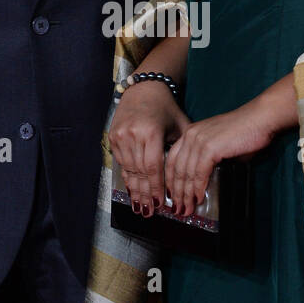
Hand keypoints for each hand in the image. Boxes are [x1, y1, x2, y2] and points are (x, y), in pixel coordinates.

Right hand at [108, 81, 190, 214]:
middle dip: (145, 195)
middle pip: (139, 172)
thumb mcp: (180, 124)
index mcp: (150, 132)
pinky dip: (127, 178)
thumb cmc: (166, 108)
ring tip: (140, 207)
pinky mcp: (113, 137)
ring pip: (128, 170)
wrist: (143, 90)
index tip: (161, 203)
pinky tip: (132, 190)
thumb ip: (184, 148)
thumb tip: (191, 175)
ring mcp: (120, 136)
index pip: (153, 167)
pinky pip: (121, 163)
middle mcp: (133, 134)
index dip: (156, 187)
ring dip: (135, 190)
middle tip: (149, 212)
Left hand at [165, 99, 277, 217]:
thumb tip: (203, 184)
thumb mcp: (219, 146)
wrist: (261, 118)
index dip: (170, 181)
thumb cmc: (245, 132)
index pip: (172, 160)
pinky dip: (198, 188)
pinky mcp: (210, 147)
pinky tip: (198, 198)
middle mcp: (191, 135)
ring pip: (186, 173)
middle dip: (176, 192)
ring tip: (187, 209)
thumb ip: (208, 162)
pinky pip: (199, 173)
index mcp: (190, 133)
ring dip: (186, 194)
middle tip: (178, 208)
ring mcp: (199, 140)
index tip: (172, 196)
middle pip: (176, 169)